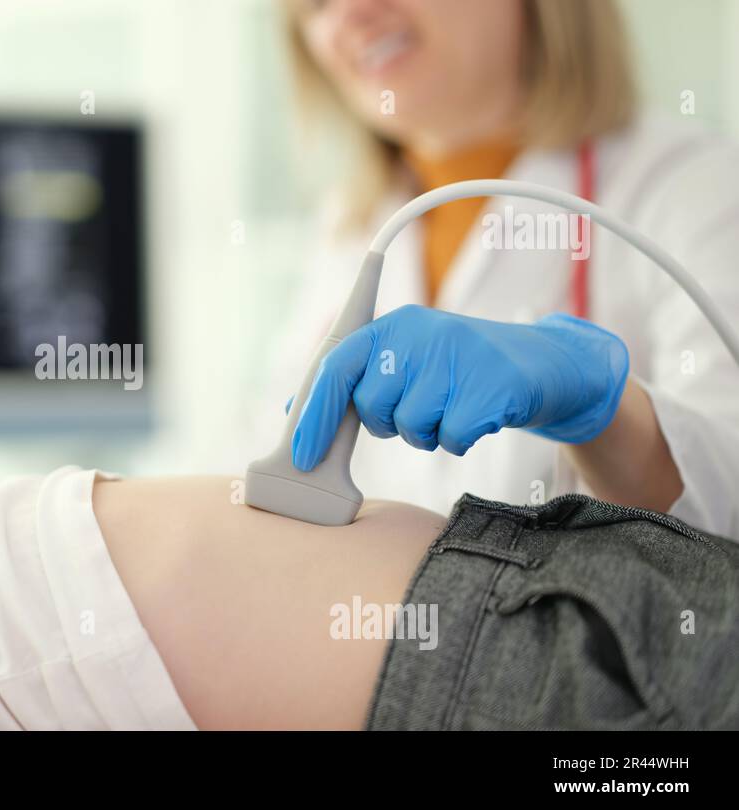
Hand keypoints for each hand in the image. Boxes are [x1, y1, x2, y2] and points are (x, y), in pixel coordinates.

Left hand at [291, 305, 629, 470]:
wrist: (541, 364)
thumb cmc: (456, 371)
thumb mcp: (404, 362)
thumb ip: (353, 382)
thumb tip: (295, 410)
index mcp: (390, 326)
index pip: (335, 367)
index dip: (315, 414)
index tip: (300, 455)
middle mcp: (419, 333)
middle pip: (374, 407)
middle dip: (389, 424)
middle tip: (418, 410)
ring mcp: (456, 357)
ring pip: (411, 427)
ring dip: (427, 434)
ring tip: (451, 408)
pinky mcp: (490, 385)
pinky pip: (450, 439)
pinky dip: (458, 441)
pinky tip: (475, 418)